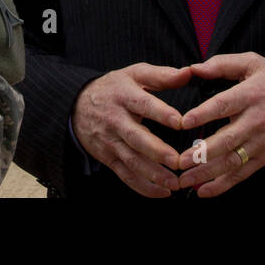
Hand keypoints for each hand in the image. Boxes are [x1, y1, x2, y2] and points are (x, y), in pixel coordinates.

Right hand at [72, 63, 190, 197]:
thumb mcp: (134, 74)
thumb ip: (162, 75)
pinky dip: (143, 187)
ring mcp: (111, 141)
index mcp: (125, 96)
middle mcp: (116, 120)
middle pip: (136, 137)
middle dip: (157, 151)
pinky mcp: (108, 157)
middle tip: (177, 161)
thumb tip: (188, 72)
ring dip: (153, 174)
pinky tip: (162, 192)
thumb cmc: (113, 88)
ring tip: (174, 182)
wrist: (76, 105)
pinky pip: (125, 175)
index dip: (161, 113)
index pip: (143, 104)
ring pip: (131, 160)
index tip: (180, 122)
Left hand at [176, 52, 264, 197]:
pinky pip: (242, 174)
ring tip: (185, 179)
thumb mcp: (253, 63)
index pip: (224, 105)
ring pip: (231, 161)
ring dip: (207, 172)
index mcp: (250, 95)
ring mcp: (260, 142)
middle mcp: (255, 121)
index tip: (183, 123)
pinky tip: (204, 190)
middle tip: (180, 161)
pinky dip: (223, 185)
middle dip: (201, 153)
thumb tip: (193, 68)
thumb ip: (222, 64)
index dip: (203, 114)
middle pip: (226, 140)